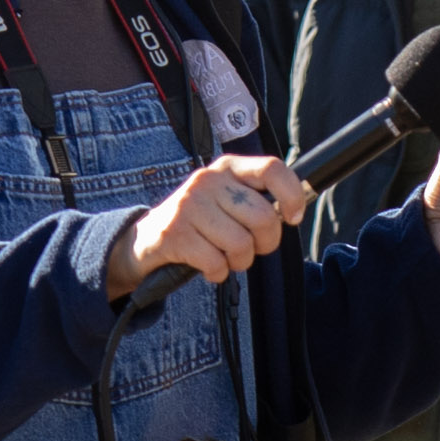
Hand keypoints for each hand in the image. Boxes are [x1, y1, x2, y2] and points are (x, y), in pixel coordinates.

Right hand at [107, 151, 306, 296]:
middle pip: (263, 216)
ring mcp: (189, 205)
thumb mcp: (226, 199)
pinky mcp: (175, 233)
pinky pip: (216, 263)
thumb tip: (292, 212)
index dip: (292, 196)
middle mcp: (208, 180)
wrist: (146, 239)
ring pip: (241, 244)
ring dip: (240, 262)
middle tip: (251, 249)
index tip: (291, 218)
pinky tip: (208, 266)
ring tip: (226, 257)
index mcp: (228, 167)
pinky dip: (218, 273)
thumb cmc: (200, 223)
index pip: (273, 169)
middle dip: (265, 243)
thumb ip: (257, 200)